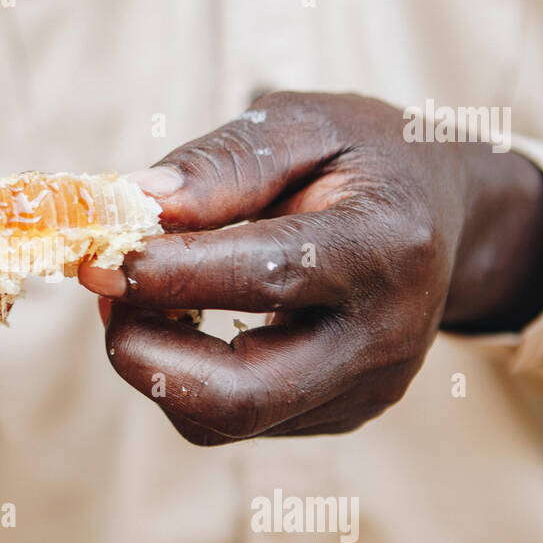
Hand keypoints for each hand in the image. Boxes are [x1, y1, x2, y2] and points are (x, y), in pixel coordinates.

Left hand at [79, 92, 542, 444]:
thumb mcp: (304, 123)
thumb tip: (135, 204)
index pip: (266, 276)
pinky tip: (182, 315)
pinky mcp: (342, 416)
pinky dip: (185, 374)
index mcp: (388, 245)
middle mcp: (387, 337)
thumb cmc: (363, 157)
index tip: (99, 254)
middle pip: (244, 394)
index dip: (168, 272)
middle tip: (103, 291)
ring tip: (136, 294)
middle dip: (145, 352)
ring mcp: (367, 389)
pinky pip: (238, 419)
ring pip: (227, 420)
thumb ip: (224, 162)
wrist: (443, 214)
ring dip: (154, 364)